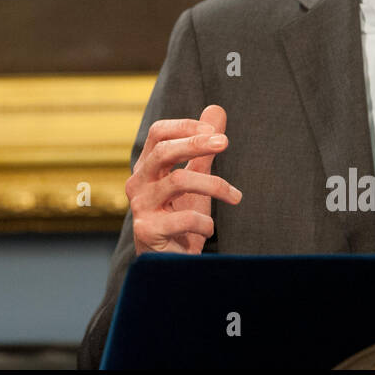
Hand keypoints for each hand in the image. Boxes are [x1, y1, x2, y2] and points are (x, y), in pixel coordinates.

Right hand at [127, 104, 241, 254]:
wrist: (168, 264)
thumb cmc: (180, 218)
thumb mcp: (194, 179)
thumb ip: (203, 148)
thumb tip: (216, 110)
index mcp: (147, 167)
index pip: (158, 133)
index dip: (184, 126)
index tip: (213, 130)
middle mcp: (138, 183)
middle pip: (163, 151)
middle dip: (196, 144)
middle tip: (225, 142)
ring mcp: (141, 207)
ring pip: (177, 181)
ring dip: (213, 185)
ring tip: (236, 196)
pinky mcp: (148, 231)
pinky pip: (181, 218)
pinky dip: (203, 221)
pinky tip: (210, 228)